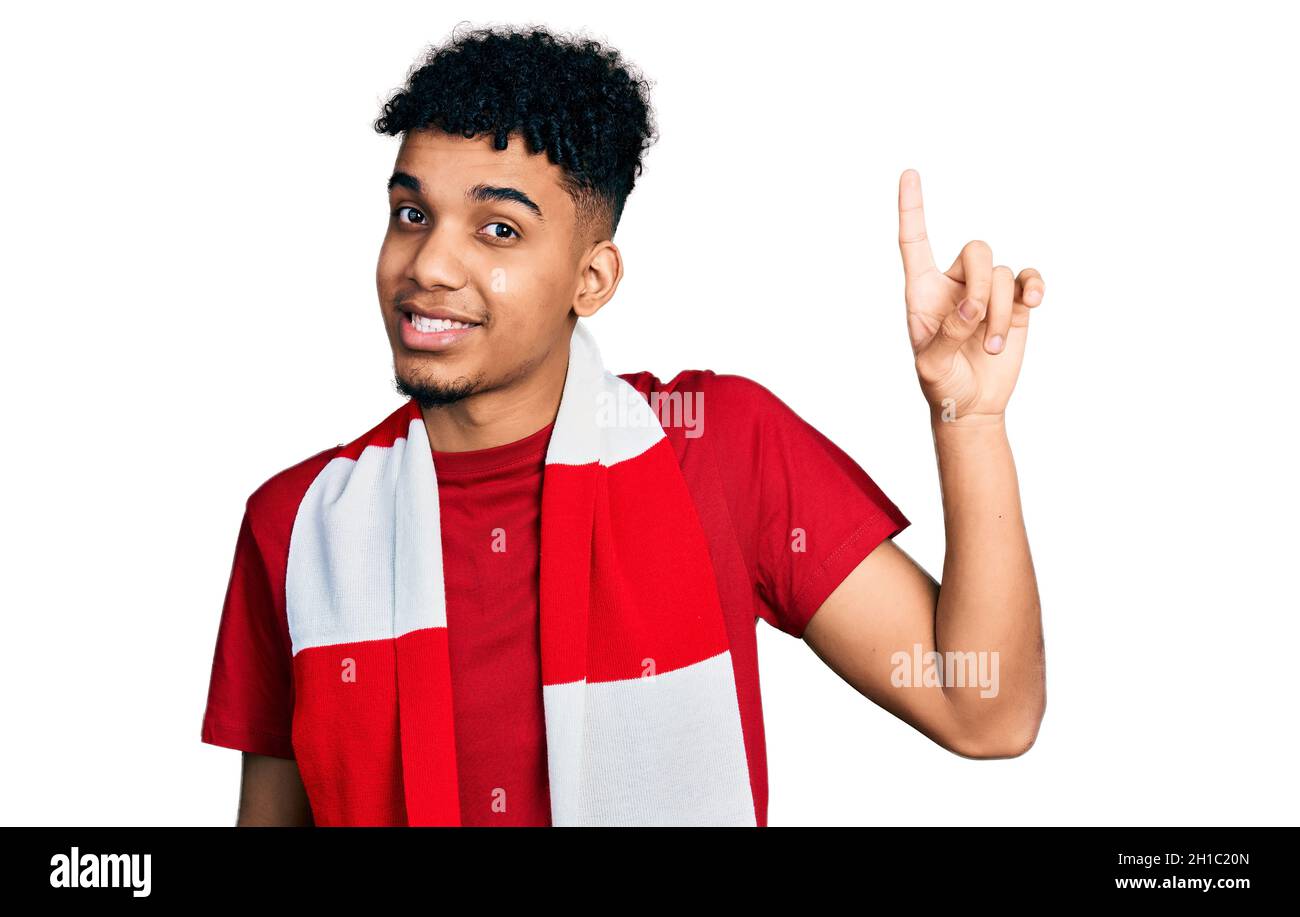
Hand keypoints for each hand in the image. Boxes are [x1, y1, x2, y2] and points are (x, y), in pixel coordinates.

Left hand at [897, 169, 1045, 424]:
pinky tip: (1034, 302)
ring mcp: (986, 292)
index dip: (911, 208)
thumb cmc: (942, 385)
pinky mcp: (1014, 304)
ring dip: (1001, 312)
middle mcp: (954, 284)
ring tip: (992, 347)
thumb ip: (947, 335)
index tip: (908, 173)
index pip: (914, 241)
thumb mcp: (931, 366)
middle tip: (977, 323)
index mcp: (922, 291)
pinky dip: (1033, 287)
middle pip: (976, 250)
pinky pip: (1028, 279)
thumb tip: (971, 307)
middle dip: (982, 285)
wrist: (973, 406)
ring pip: (1003, 274)